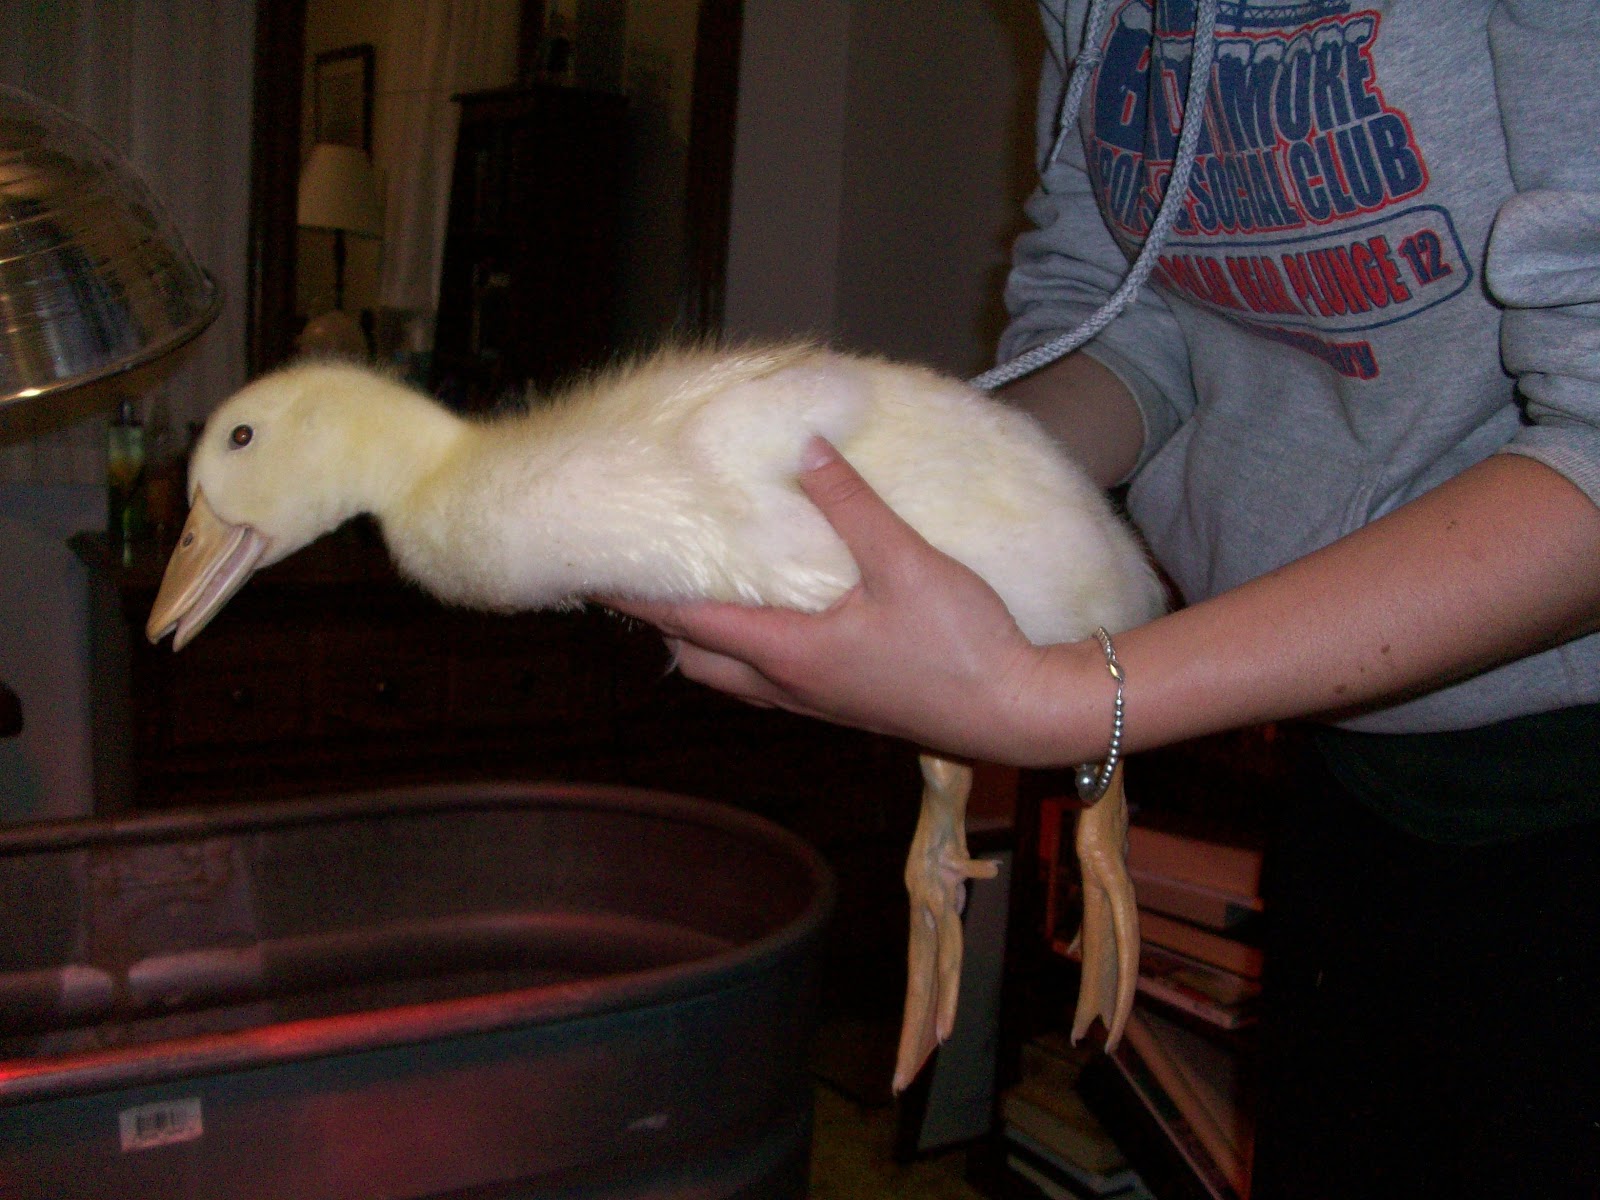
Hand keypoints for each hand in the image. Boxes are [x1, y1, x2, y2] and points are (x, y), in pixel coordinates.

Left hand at [603, 437, 1051, 761]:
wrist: (1017, 712)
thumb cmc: (963, 643)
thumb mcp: (907, 561)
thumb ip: (852, 504)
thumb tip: (805, 446)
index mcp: (789, 652)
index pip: (689, 619)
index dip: (639, 595)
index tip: (594, 572)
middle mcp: (789, 685)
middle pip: (697, 658)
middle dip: (661, 621)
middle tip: (641, 577)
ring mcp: (816, 703)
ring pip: (731, 676)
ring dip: (703, 639)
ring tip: (693, 592)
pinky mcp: (843, 706)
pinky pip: (767, 682)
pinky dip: (743, 651)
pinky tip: (769, 621)